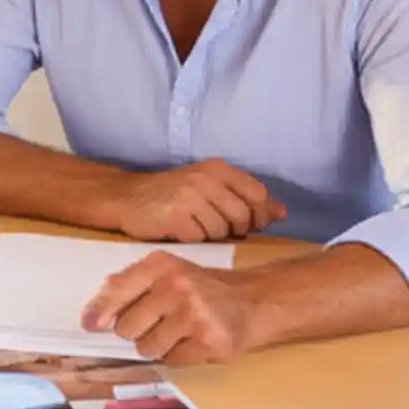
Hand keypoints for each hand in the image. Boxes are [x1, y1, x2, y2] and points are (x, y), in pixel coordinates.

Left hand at [82, 251, 262, 365]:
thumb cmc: (198, 287)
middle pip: (127, 327)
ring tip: (175, 332)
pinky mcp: (209, 340)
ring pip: (147, 348)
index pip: (118, 289)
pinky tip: (191, 340)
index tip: (89, 324)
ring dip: (156, 346)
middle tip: (156, 322)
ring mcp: (194, 314)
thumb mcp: (165, 272)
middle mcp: (176, 285)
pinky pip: (172, 361)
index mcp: (160, 264)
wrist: (251, 300)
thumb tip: (92, 313)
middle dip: (136, 331)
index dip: (100, 309)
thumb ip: (128, 284)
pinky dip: (177, 356)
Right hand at [104, 159, 286, 241]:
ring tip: (194, 226)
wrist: (127, 197)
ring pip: (221, 230)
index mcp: (217, 168)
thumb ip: (246, 198)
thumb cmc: (172, 194)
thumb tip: (282, 213)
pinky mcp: (175, 217)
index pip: (257, 194)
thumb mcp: (210, 187)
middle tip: (216, 228)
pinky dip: (192, 239)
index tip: (246, 223)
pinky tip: (180, 230)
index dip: (258, 214)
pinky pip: (199, 238)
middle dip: (235, 229)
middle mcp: (205, 179)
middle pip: (242, 216)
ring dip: (211, 235)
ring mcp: (189, 197)